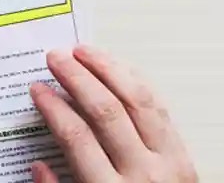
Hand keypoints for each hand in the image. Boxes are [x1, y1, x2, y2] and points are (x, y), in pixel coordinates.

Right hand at [30, 47, 196, 182]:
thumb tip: (39, 167)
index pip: (77, 138)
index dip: (54, 107)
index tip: (38, 89)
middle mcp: (143, 175)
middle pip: (107, 111)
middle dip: (78, 78)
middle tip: (56, 58)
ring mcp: (169, 163)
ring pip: (139, 100)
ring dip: (110, 70)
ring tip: (86, 52)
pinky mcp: (185, 156)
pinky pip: (161, 108)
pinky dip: (138, 83)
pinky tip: (120, 70)